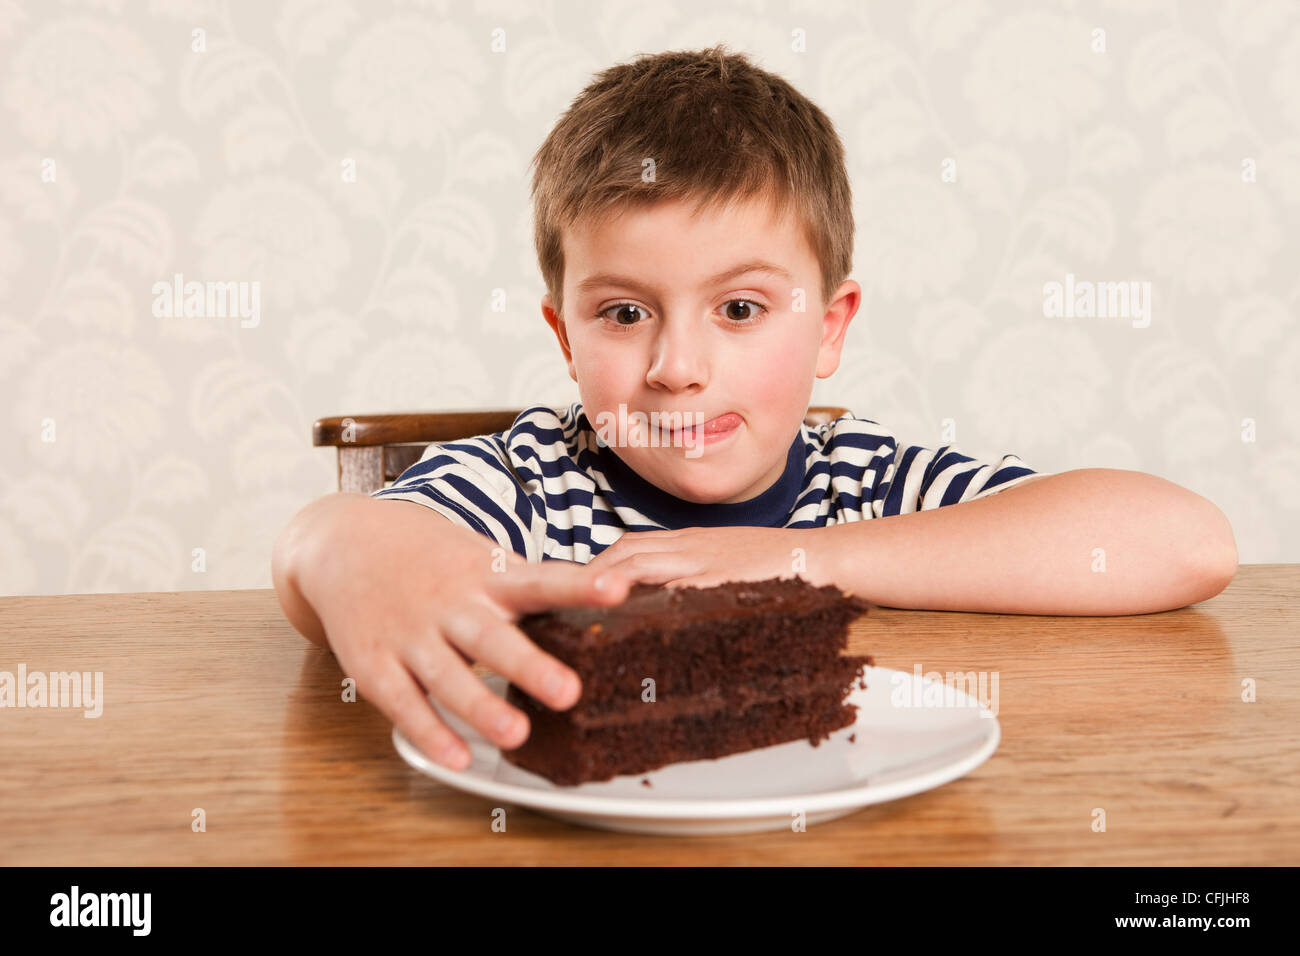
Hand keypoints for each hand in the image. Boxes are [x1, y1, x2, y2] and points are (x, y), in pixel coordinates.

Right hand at [296, 498, 631, 771]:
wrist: (342, 542)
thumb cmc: (429, 557)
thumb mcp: (477, 557)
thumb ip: (525, 587)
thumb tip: (595, 605)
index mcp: (485, 576)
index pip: (540, 580)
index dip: (579, 586)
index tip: (617, 590)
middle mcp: (450, 605)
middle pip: (492, 637)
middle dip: (530, 665)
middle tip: (569, 691)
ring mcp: (410, 635)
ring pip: (448, 677)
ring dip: (481, 706)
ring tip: (516, 734)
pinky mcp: (374, 663)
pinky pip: (403, 703)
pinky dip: (430, 732)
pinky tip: (457, 759)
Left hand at [585, 525, 817, 588]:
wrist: (824, 559)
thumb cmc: (783, 569)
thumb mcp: (731, 566)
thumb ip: (699, 578)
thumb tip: (670, 604)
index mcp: (694, 542)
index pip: (634, 545)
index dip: (603, 563)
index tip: (578, 584)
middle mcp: (693, 545)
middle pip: (628, 550)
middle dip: (593, 571)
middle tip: (565, 597)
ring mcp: (705, 560)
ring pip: (641, 561)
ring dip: (607, 579)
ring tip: (580, 603)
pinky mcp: (720, 577)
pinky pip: (674, 583)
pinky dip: (646, 594)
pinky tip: (625, 614)